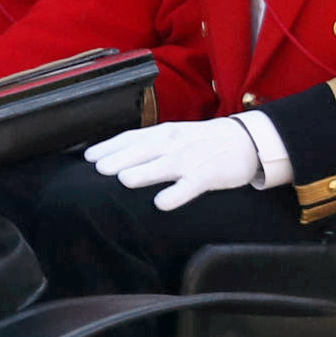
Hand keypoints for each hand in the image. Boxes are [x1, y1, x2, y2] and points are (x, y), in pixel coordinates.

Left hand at [86, 118, 260, 211]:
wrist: (246, 140)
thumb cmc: (202, 141)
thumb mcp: (173, 135)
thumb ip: (147, 144)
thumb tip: (114, 156)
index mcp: (163, 133)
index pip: (132, 137)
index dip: (110, 146)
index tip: (88, 157)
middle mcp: (173, 144)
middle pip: (143, 150)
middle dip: (120, 158)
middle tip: (98, 168)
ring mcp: (190, 159)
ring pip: (165, 164)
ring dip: (144, 172)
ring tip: (124, 180)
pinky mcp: (207, 175)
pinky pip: (191, 185)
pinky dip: (177, 194)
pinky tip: (162, 203)